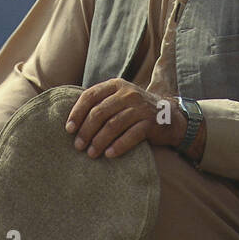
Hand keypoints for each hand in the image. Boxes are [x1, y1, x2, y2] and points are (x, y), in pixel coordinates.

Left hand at [65, 79, 185, 158]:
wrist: (169, 117)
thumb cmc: (136, 111)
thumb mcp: (120, 99)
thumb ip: (101, 103)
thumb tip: (71, 120)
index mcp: (116, 85)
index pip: (91, 96)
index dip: (77, 113)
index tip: (69, 129)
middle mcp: (128, 93)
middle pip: (100, 112)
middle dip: (86, 131)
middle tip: (78, 146)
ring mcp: (140, 107)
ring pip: (113, 125)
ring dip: (99, 141)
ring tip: (91, 154)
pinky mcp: (151, 123)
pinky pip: (131, 135)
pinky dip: (118, 146)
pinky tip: (109, 155)